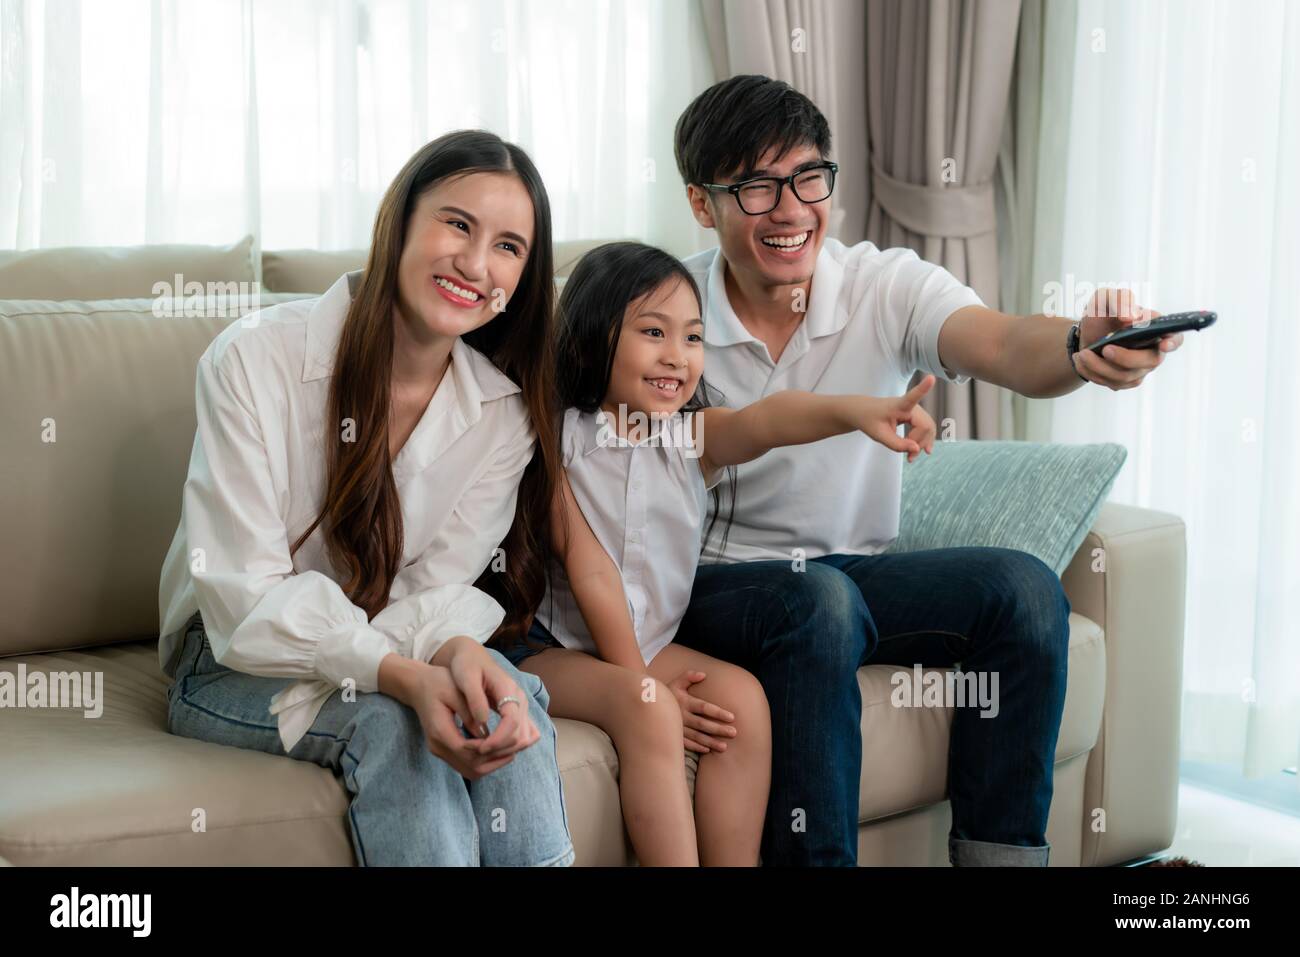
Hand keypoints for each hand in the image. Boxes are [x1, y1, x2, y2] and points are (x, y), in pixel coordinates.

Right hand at [394, 660, 521, 779]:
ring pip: (471, 771)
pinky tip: (499, 748)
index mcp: (439, 731)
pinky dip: (485, 761)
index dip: (491, 747)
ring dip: (493, 763)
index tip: (509, 737)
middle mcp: (438, 746)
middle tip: (517, 745)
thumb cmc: (437, 683)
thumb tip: (486, 732)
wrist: (417, 686)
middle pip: (472, 766)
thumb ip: (470, 711)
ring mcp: (440, 751)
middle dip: (496, 758)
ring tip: (512, 748)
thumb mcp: (454, 690)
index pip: (469, 751)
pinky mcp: (445, 751)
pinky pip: (468, 765)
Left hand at [438, 635, 540, 762]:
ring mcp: (521, 705)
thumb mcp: (465, 677)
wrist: (472, 655)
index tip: (480, 748)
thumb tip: (483, 723)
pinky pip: (524, 734)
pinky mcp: (518, 711)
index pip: (512, 721)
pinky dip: (512, 746)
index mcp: (508, 688)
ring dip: (506, 750)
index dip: (498, 739)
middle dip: (500, 748)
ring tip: (483, 752)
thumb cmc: (466, 664)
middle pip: (521, 733)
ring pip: (525, 737)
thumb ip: (475, 699)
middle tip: (477, 752)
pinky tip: (495, 749)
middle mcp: (520, 698)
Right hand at [667, 670, 735, 753]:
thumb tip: (704, 675)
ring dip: (710, 742)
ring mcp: (677, 728)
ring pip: (696, 736)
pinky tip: (707, 750)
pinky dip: (696, 747)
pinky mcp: (672, 736)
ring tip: (724, 747)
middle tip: (734, 733)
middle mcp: (681, 716)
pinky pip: (685, 744)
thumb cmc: (666, 693)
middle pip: (703, 724)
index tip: (732, 717)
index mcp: (684, 702)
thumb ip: (689, 676)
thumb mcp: (675, 682)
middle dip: (719, 729)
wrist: (645, 705)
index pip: (704, 707)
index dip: (718, 713)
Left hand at [859, 375, 936, 462]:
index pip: (912, 396)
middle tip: (908, 458)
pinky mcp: (916, 415)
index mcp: (898, 405)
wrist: (864, 412)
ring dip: (922, 444)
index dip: (923, 388)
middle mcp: (911, 405)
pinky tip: (921, 451)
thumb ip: (896, 444)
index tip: (931, 378)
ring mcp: (915, 410)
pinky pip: (926, 429)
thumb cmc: (869, 420)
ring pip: (928, 429)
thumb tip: (916, 449)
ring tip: (911, 458)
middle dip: (920, 443)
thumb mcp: (879, 435)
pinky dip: (923, 441)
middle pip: (925, 426)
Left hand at [1075, 287, 1181, 389]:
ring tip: (1082, 354)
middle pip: (1149, 361)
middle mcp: (1152, 349)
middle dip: (1125, 358)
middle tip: (1104, 348)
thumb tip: (1130, 317)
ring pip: (1126, 376)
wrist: (1085, 333)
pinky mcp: (1125, 380)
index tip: (1163, 345)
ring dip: (1100, 366)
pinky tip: (1081, 361)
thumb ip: (1120, 300)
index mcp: (1155, 327)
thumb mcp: (1106, 298)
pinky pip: (1112, 383)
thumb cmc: (1102, 313)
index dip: (1173, 342)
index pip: (1175, 337)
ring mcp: (1140, 367)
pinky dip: (1093, 373)